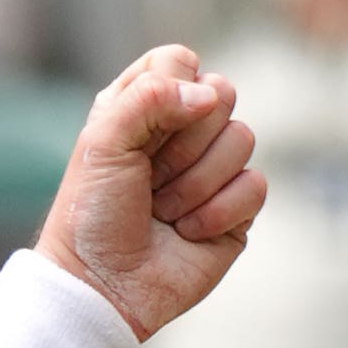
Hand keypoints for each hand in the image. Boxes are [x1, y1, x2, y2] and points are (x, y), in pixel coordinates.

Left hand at [35, 46, 264, 339]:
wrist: (101, 287)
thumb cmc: (92, 216)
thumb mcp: (102, 143)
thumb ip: (149, 96)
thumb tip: (208, 96)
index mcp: (145, 107)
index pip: (181, 60)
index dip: (168, 91)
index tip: (139, 134)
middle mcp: (183, 133)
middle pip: (222, 93)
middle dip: (182, 143)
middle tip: (148, 179)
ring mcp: (214, 170)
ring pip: (243, 138)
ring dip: (194, 184)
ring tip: (162, 212)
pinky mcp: (236, 209)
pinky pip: (255, 185)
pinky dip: (215, 213)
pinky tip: (186, 232)